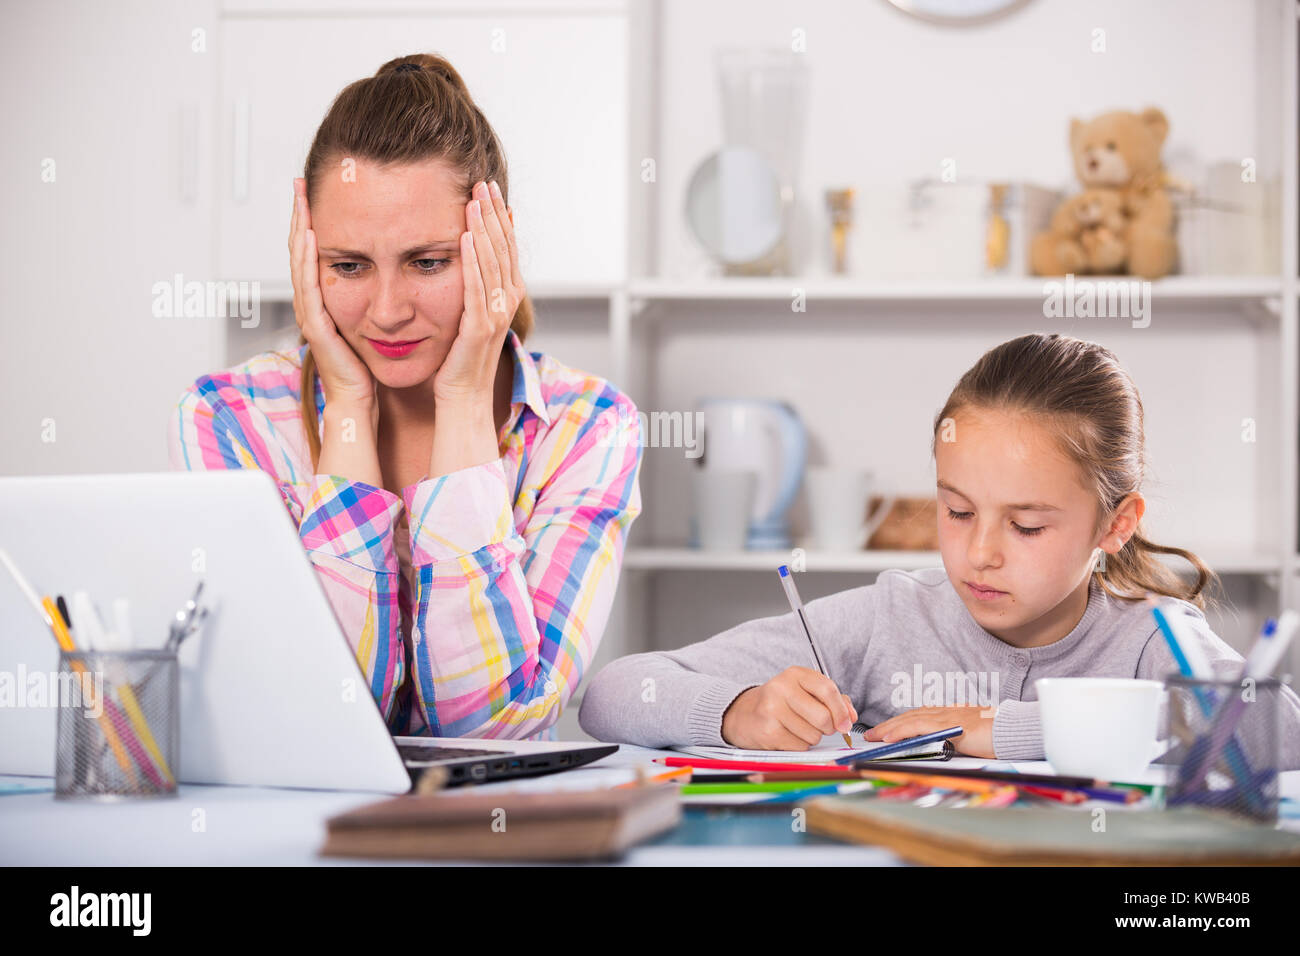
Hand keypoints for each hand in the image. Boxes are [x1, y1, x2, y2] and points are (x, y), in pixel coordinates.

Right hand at [289, 178, 376, 413]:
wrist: (361, 400)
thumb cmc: (369, 365)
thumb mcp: (373, 320)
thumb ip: (376, 293)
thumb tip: (400, 265)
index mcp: (327, 299)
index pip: (316, 252)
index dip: (315, 221)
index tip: (319, 190)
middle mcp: (313, 302)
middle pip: (301, 250)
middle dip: (301, 214)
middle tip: (302, 182)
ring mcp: (311, 313)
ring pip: (300, 262)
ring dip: (300, 228)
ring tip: (301, 198)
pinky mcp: (317, 326)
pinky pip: (308, 286)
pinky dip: (307, 259)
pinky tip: (310, 236)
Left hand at [433, 180, 524, 405]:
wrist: (463, 397)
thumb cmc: (461, 359)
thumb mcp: (472, 314)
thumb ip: (476, 285)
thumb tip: (471, 254)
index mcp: (506, 296)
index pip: (505, 247)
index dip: (499, 216)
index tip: (488, 188)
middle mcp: (507, 301)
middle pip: (503, 248)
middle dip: (493, 213)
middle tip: (483, 182)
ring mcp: (495, 314)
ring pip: (492, 261)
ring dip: (484, 227)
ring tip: (475, 199)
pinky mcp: (478, 327)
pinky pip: (476, 286)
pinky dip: (473, 260)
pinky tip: (466, 236)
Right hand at [720, 666, 857, 750]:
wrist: (744, 714)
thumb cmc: (782, 703)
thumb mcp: (806, 691)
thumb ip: (833, 699)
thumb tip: (851, 717)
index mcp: (795, 674)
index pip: (827, 689)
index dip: (841, 710)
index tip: (846, 723)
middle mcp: (781, 688)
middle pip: (823, 717)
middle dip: (828, 728)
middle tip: (821, 726)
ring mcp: (772, 710)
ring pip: (813, 735)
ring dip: (812, 737)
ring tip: (798, 728)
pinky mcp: (768, 731)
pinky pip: (800, 746)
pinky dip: (800, 745)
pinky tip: (788, 735)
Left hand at [864, 705, 994, 757]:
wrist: (1013, 730)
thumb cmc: (997, 735)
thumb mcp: (972, 736)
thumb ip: (956, 738)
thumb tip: (941, 747)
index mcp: (951, 713)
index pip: (919, 716)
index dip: (901, 723)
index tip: (886, 730)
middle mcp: (946, 712)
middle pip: (910, 716)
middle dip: (889, 725)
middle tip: (872, 734)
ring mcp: (946, 717)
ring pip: (910, 720)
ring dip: (890, 728)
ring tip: (874, 737)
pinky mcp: (948, 725)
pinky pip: (919, 727)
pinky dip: (901, 732)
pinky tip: (889, 738)